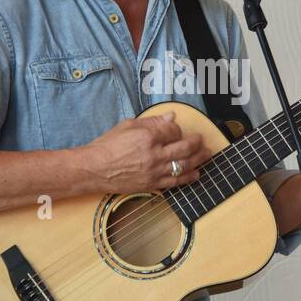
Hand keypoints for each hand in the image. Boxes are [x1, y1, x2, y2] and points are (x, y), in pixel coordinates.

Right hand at [82, 112, 210, 193]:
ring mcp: (154, 171)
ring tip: (207, 154)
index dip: (177, 129)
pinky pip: (176, 181)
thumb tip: (170, 117)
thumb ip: (151, 122)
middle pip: (185, 147)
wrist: (94, 169)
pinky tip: (197, 173)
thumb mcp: (127, 125)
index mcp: (147, 136)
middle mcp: (154, 154)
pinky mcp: (152, 184)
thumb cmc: (107, 146)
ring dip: (199, 159)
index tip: (175, 130)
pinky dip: (189, 177)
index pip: (173, 130)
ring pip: (184, 164)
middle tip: (202, 140)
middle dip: (197, 143)